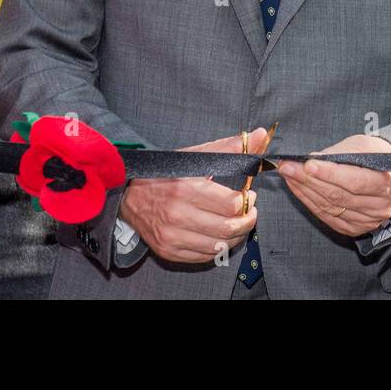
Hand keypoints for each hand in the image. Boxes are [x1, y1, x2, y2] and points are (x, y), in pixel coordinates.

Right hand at [119, 127, 269, 264]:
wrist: (129, 197)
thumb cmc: (165, 174)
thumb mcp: (194, 155)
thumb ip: (230, 147)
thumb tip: (261, 135)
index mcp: (185, 189)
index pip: (230, 204)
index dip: (247, 200)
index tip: (249, 194)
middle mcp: (177, 216)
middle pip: (228, 228)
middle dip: (248, 220)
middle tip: (250, 211)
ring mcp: (172, 237)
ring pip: (219, 246)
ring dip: (237, 236)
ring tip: (238, 222)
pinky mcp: (169, 252)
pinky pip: (204, 257)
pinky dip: (218, 247)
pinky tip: (220, 234)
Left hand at [278, 134, 390, 237]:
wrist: (389, 175)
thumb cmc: (376, 155)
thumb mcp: (364, 146)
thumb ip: (339, 154)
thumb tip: (312, 159)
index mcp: (388, 183)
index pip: (355, 181)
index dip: (330, 174)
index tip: (307, 164)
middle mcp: (380, 206)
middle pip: (339, 196)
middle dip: (309, 180)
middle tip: (288, 167)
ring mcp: (367, 220)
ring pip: (330, 207)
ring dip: (305, 191)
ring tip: (289, 175)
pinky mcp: (354, 228)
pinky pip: (327, 217)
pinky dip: (309, 202)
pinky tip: (298, 189)